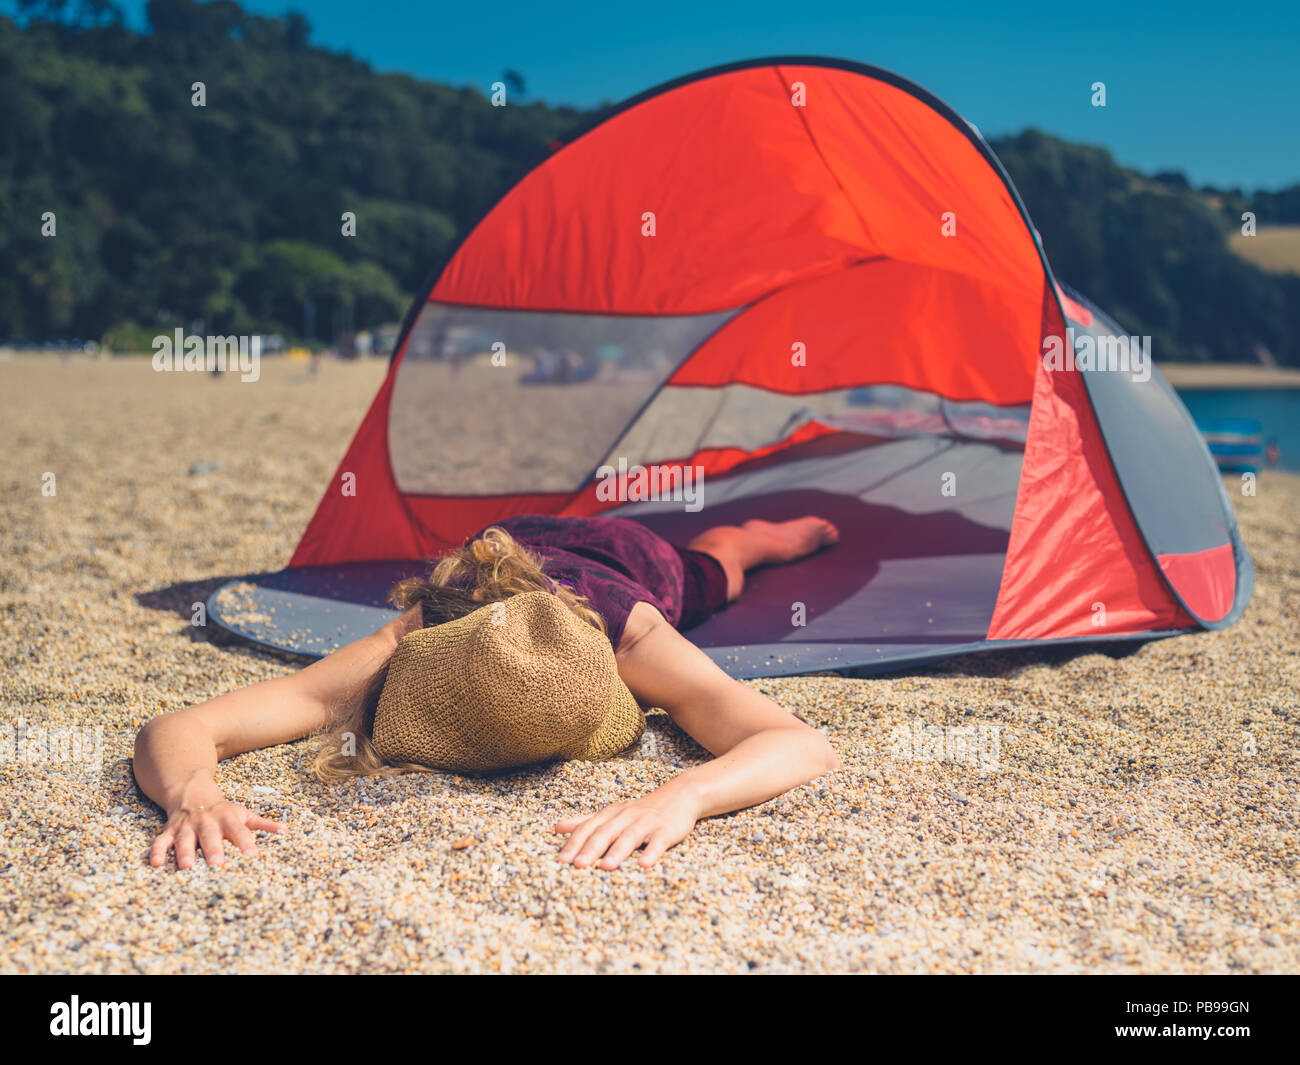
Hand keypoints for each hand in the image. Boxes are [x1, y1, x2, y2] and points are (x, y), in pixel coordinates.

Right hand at [149, 799, 285, 869]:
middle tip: (217, 864)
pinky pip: (161, 841)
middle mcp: (206, 821)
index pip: (238, 831)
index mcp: (227, 818)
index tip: (252, 855)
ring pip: (184, 839)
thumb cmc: (223, 810)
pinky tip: (156, 864)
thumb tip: (285, 831)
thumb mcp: (243, 814)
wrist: (192, 792)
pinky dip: (157, 851)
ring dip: (185, 852)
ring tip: (187, 867)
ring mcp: (186, 827)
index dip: (245, 842)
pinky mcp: (169, 831)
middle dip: (213, 849)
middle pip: (210, 835)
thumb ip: (262, 824)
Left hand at [554, 794, 698, 869]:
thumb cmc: (641, 811)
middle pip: (606, 832)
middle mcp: (626, 816)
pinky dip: (652, 852)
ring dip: (618, 851)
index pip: (589, 828)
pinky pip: (658, 842)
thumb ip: (586, 821)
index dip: (574, 843)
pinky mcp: (666, 830)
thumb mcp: (613, 814)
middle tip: (578, 866)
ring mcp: (647, 822)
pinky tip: (645, 865)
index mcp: (611, 814)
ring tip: (607, 868)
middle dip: (592, 849)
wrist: (679, 795)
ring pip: (630, 836)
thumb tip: (557, 827)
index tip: (561, 860)